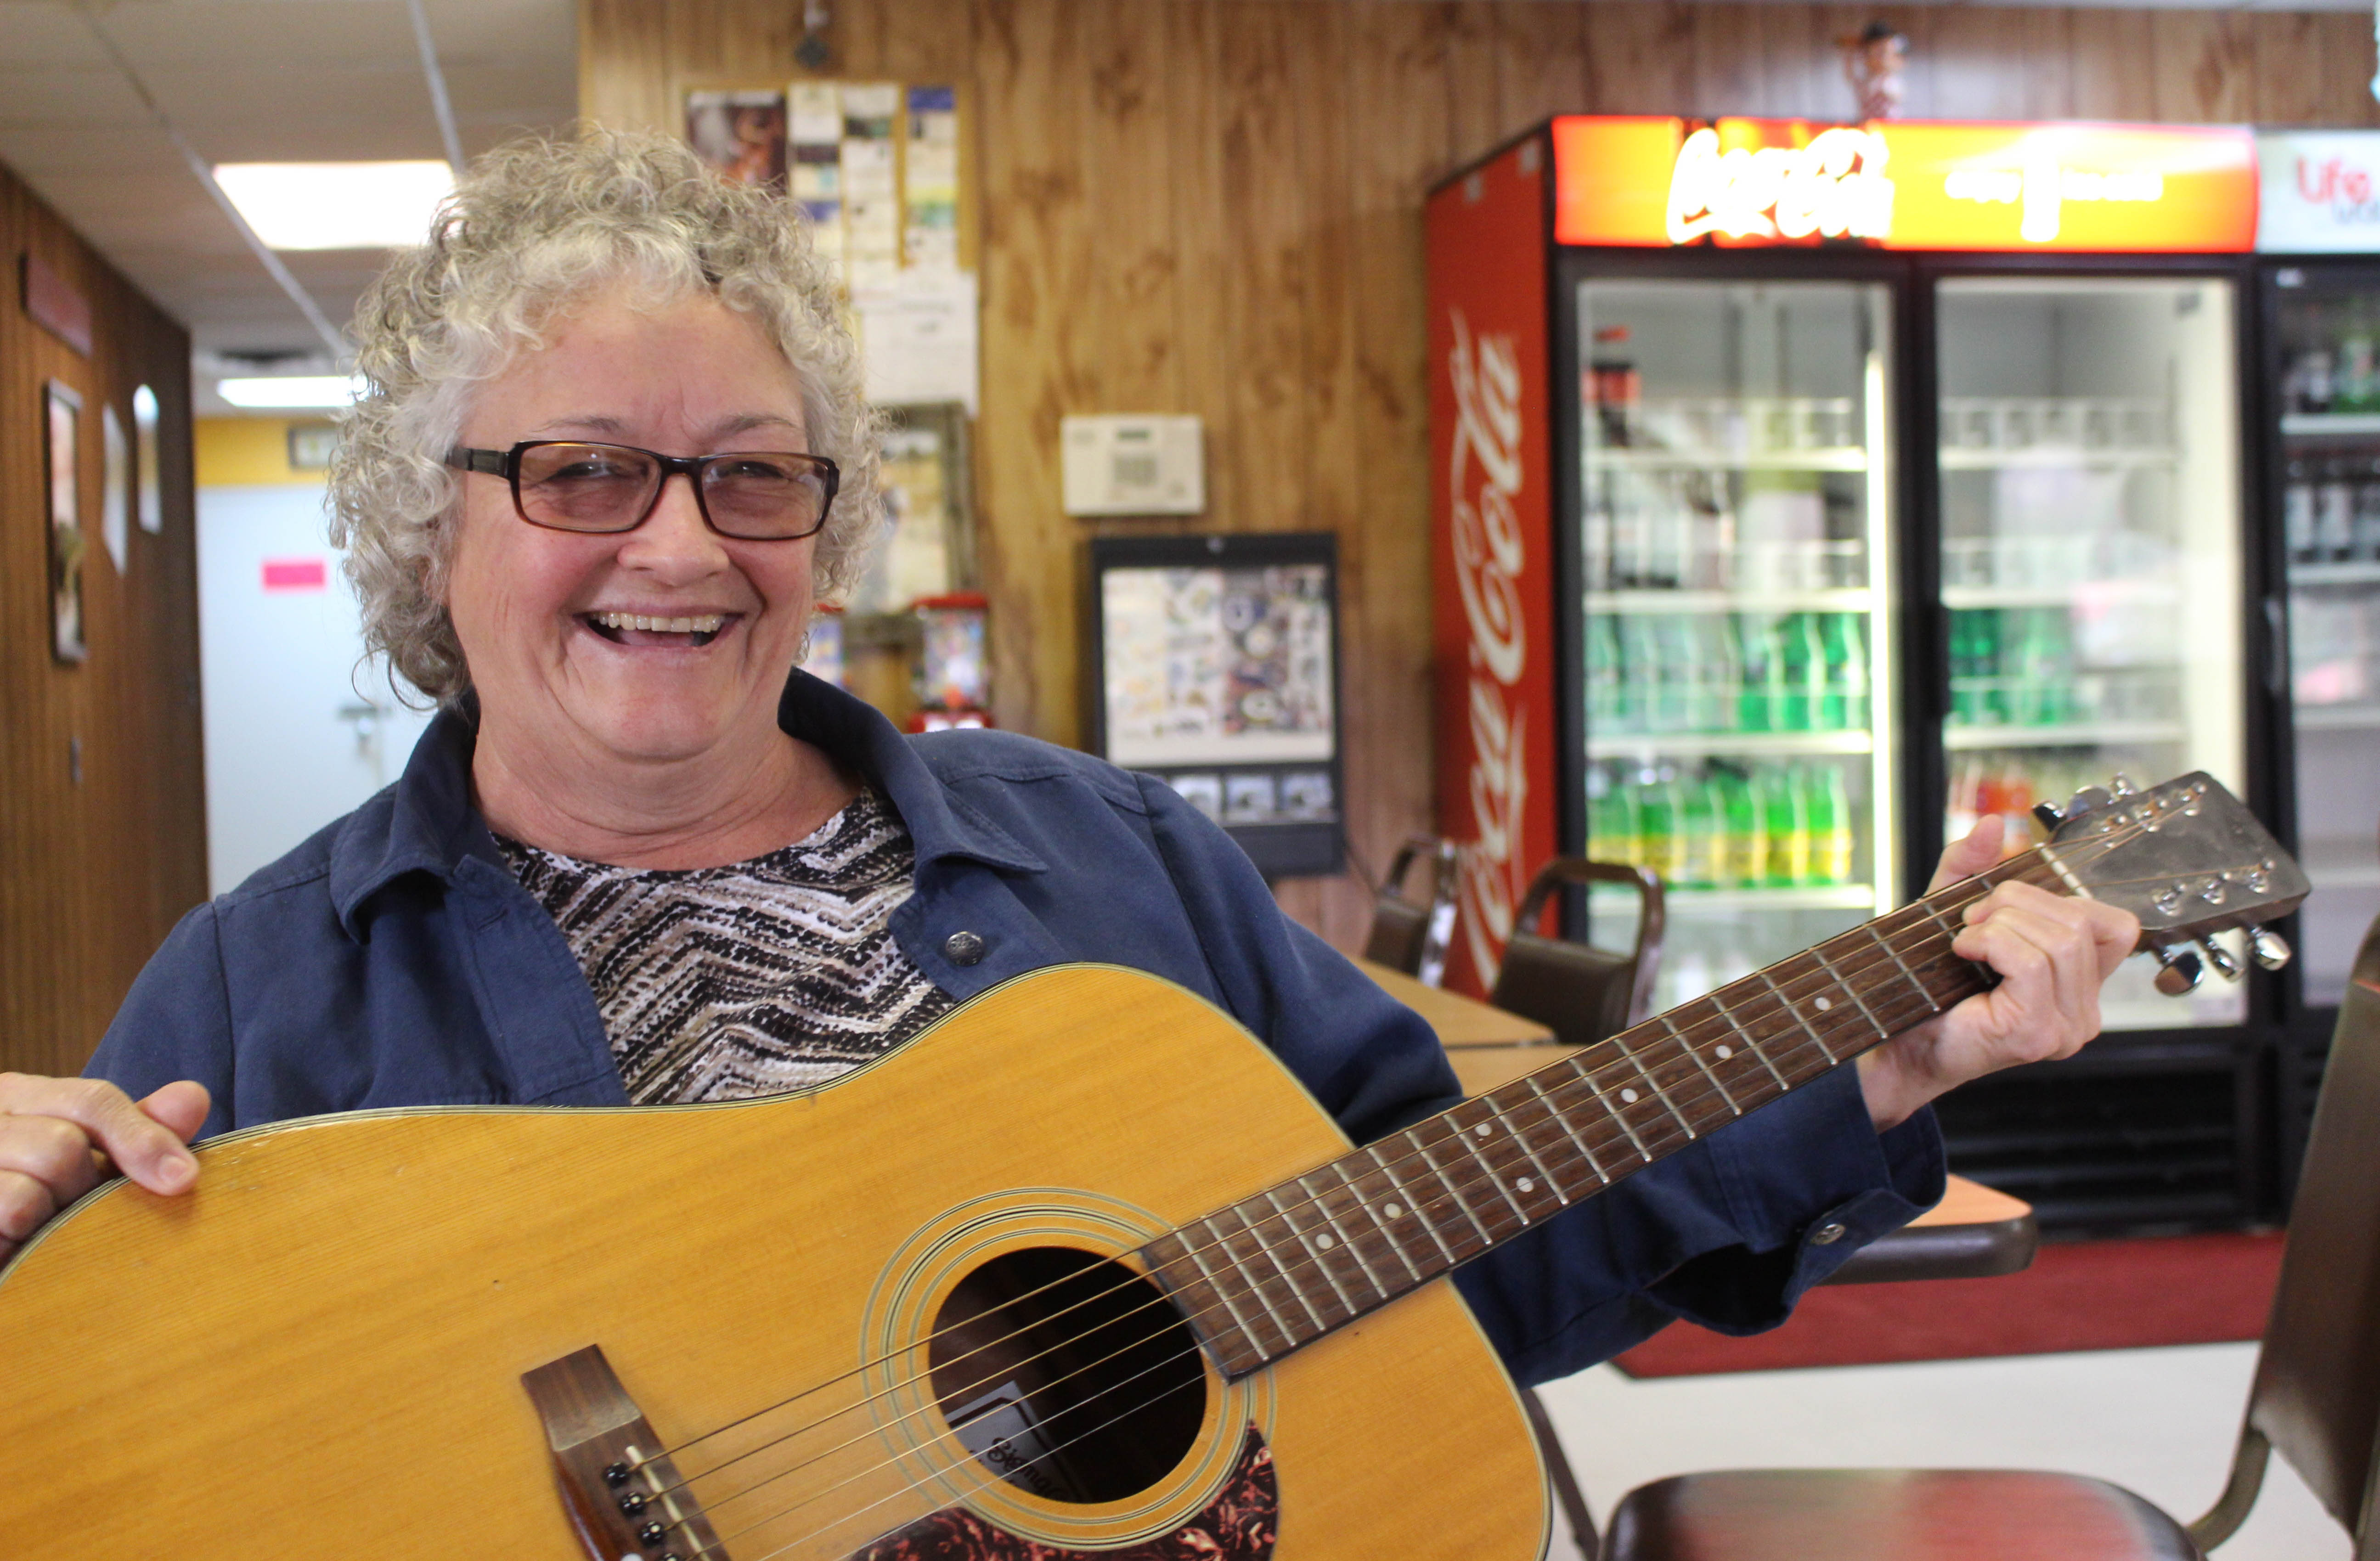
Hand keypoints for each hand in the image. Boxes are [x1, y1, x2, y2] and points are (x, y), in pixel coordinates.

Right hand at [0, 1074, 209, 1262]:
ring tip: (42, 1231)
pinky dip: (23, 1243)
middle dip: (83, 1191)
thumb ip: (139, 1132)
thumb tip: (193, 1097)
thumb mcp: (92, 1163)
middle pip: (60, 1146)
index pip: (93, 1100)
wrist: (4, 1249)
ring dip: (52, 1224)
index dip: (143, 1139)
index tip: (184, 1181)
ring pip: (26, 1195)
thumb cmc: (45, 1203)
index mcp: (18, 1097)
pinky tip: (19, 1248)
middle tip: (75, 1212)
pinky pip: (7, 1220)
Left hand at [1856, 819, 2139, 1131]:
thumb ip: (1972, 869)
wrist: (1901, 1047)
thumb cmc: (1932, 990)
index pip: (2116, 926)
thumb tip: (1992, 824)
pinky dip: (1991, 942)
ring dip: (2001, 923)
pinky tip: (1964, 952)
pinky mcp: (2037, 1032)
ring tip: (1967, 938)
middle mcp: (2084, 1012)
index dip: (2065, 899)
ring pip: (2059, 939)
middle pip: (2079, 922)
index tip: (2009, 906)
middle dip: (2018, 903)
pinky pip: (2031, 961)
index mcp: (2081, 987)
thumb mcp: (1953, 915)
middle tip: (1973, 919)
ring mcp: (2066, 1027)